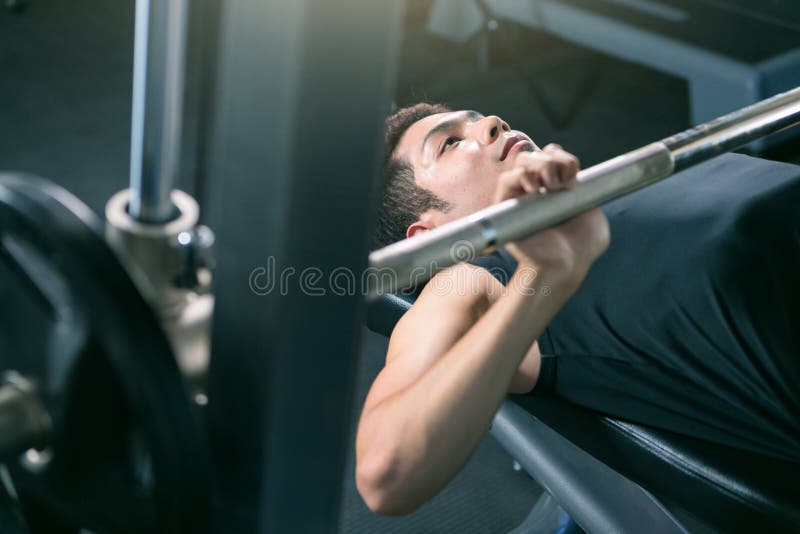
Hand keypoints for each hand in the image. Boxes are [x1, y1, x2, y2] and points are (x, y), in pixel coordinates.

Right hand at [494, 144, 608, 274]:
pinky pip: (506, 179)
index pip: (552, 154)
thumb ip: (587, 189)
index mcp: (555, 188)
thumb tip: (573, 176)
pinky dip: (521, 177)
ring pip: (522, 160)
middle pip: (537, 153)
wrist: (566, 264)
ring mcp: (519, 197)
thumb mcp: (594, 210)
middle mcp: (535, 190)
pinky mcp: (505, 207)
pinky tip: (536, 191)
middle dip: (555, 160)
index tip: (574, 178)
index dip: (564, 158)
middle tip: (565, 185)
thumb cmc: (581, 246)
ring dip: (542, 166)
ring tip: (552, 188)